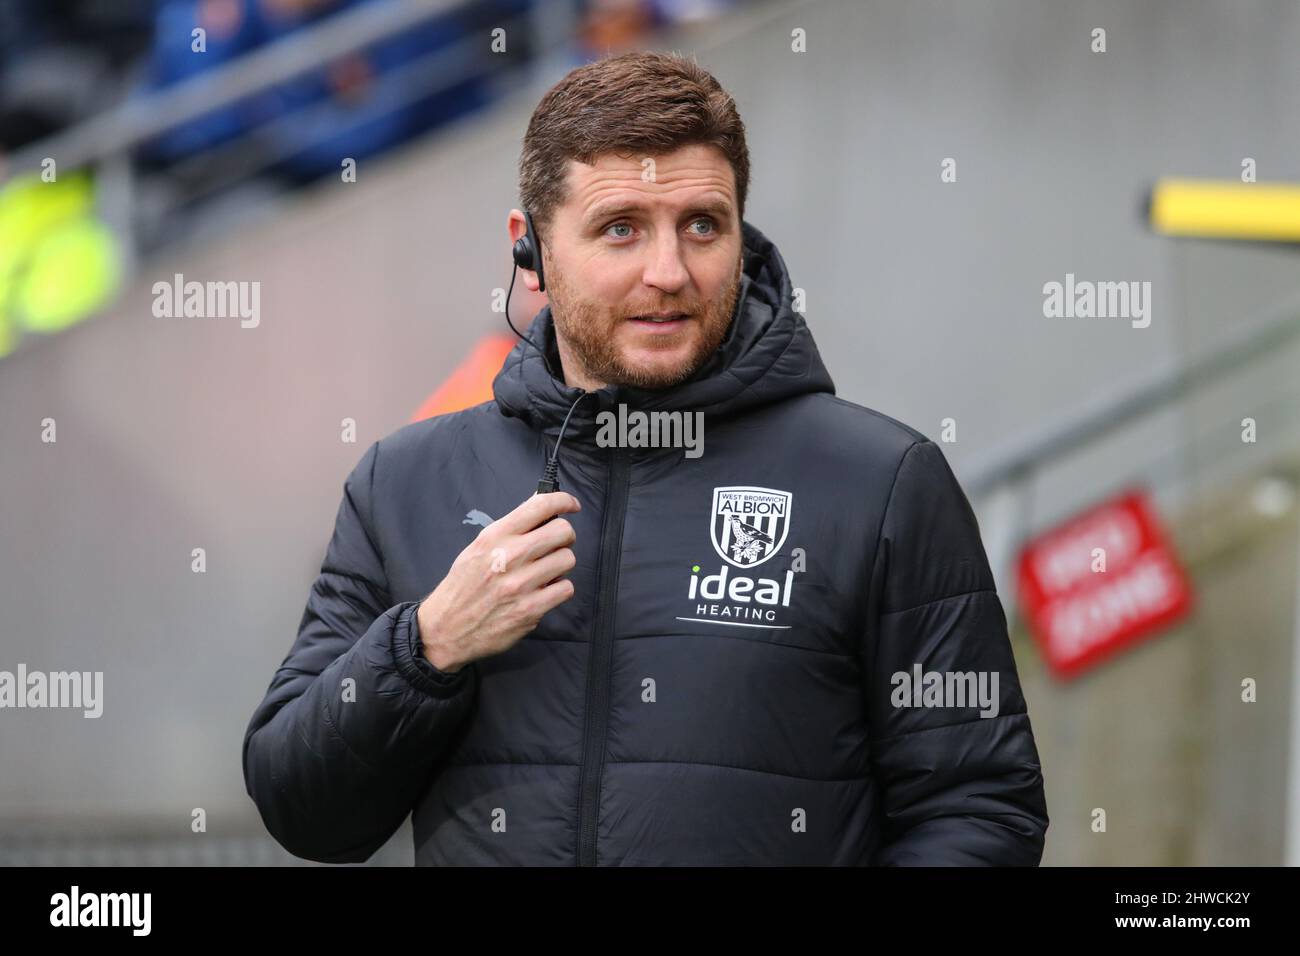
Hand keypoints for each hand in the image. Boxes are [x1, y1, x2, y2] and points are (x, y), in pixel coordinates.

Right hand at [416, 492, 580, 672]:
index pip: (540, 506)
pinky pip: (565, 589)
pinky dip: (559, 589)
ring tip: (545, 571)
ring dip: (561, 565)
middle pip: (563, 531)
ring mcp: (521, 584)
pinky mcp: (531, 609)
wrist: (447, 628)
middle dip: (565, 536)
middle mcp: (510, 556)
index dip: (563, 501)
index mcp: (495, 536)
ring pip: (568, 559)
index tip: (571, 505)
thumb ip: (510, 529)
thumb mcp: (478, 548)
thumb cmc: (463, 587)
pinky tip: (544, 591)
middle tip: (557, 544)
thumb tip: (541, 509)